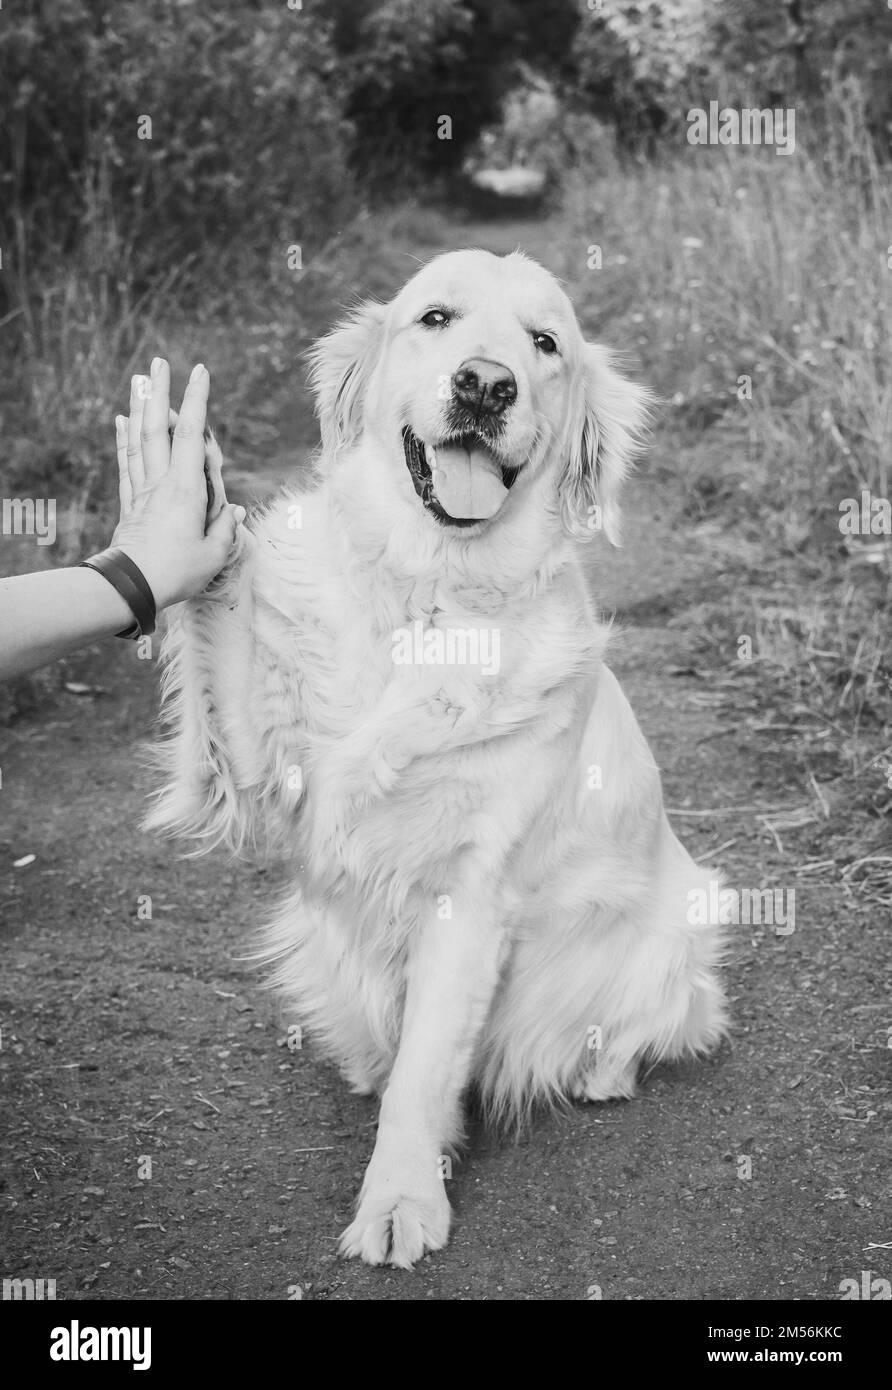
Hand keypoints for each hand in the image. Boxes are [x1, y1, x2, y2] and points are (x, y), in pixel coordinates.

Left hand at [109, 358, 244, 609]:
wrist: (130, 588)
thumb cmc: (176, 572)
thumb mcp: (213, 554)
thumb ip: (226, 529)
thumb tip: (235, 513)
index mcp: (185, 489)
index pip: (191, 434)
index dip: (196, 400)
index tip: (200, 372)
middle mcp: (161, 483)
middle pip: (158, 428)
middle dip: (160, 392)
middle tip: (158, 362)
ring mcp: (142, 492)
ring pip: (139, 440)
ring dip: (139, 408)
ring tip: (138, 381)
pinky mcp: (131, 505)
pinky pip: (127, 463)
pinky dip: (124, 439)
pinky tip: (122, 421)